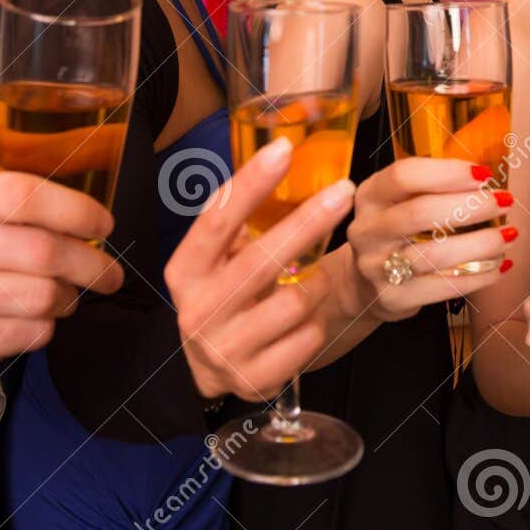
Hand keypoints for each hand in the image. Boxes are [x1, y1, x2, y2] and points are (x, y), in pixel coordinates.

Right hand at [0, 168, 123, 380]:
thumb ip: (17, 190)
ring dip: (69, 297)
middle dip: (91, 263)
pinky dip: (48, 325)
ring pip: (43, 295)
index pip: (23, 195)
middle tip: (109, 271)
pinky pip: (34, 331)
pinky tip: (36, 316)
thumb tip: (85, 178)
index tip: (103, 224)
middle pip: (42, 251)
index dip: (75, 210)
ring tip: (66, 293)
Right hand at [164, 138, 354, 401]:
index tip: (283, 149)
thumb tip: (281, 158)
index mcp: (185, 272)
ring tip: (313, 280)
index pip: (216, 220)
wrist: (210, 371)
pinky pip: (307, 339)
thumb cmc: (224, 298)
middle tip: (344, 191)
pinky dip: (315, 324)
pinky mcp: (254, 380)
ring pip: (293, 302)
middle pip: (260, 260)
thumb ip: (237, 224)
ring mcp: (224, 350)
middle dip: (307, 222)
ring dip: (315, 285)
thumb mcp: (216, 263)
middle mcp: (197, 311)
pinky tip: (306, 321)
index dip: (250, 184)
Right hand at [343, 158, 513, 321]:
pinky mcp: (394, 298)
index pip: (403, 176)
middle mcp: (368, 230)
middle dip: (470, 206)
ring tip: (507, 236)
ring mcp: (377, 267)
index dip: (446, 173)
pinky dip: (479, 276)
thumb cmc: (395, 235)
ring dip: (480, 244)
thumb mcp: (398, 203)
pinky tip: (500, 266)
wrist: (363, 286)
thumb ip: (430, 188)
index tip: (484, 174)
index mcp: (370, 197)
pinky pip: (444, 287)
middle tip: (504, 201)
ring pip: (435, 254)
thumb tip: (485, 178)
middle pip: (420, 212)